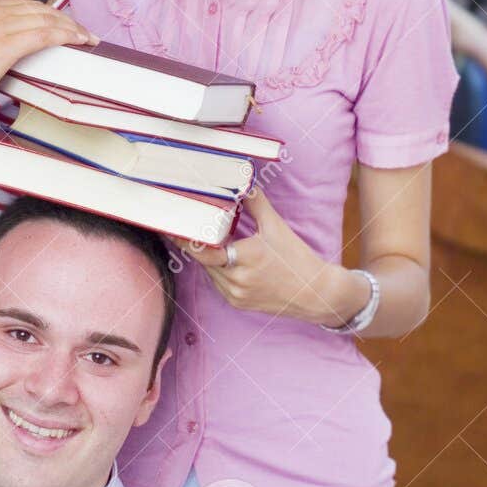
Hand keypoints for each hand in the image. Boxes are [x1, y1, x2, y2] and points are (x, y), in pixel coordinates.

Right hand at [0, 0, 99, 123]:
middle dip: (68, 21)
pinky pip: (43, 35)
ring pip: (46, 20)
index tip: (71, 27)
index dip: (54, 15)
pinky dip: (65, 37)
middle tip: (86, 34)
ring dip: (72, 29)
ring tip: (88, 39)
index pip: (30, 6)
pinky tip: (78, 42)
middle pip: (42, 10)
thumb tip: (26, 47)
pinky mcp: (2, 44)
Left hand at [182, 189, 365, 321]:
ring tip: (207, 241)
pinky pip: (219, 283)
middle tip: (185, 227)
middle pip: (204, 259)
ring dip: (209, 258)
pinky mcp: (238, 303)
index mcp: (246, 257)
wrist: (316, 294)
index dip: (185, 239)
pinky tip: (225, 259)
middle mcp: (238, 279)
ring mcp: (236, 294)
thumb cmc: (297, 259)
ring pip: (210, 272)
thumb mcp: (276, 227)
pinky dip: (218, 270)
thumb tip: (242, 183)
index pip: (204, 249)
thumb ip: (256, 203)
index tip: (170, 228)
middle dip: (198, 244)